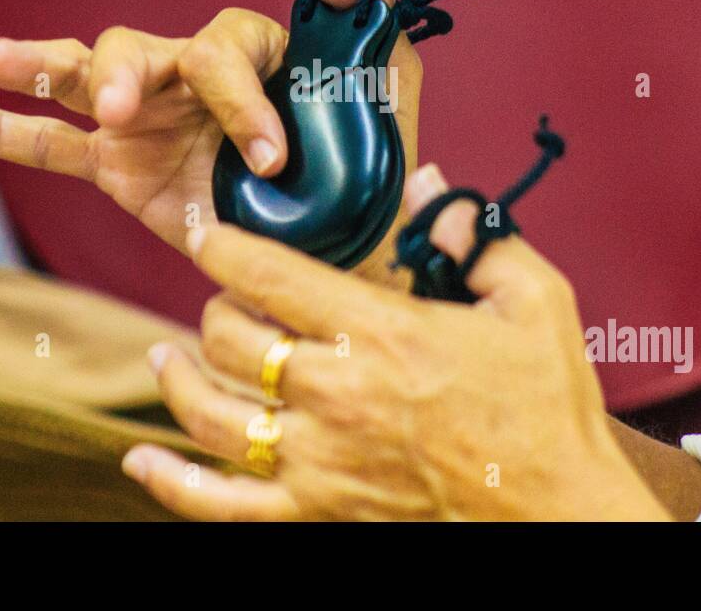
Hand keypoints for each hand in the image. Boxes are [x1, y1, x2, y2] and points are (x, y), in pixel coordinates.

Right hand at [0, 0, 422, 284]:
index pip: (223, 52)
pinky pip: (48, 144)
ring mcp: (145, 116)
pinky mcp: (116, 163)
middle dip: (122, 74)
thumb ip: (355, 6)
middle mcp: (188, 74)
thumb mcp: (378, 78)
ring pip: (79, 77)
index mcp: (248, 53)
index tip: (269, 158)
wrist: (338, 239)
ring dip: (39, 67)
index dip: (240, 99)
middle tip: (121, 109)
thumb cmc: (364, 154)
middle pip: (136, 47)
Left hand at [121, 164, 668, 520]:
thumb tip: (428, 186)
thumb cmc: (548, 408)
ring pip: (210, 412)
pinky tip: (142, 462)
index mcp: (381, 332)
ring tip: (163, 358)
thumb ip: (477, 237)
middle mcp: (335, 393)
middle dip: (216, 308)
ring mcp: (318, 460)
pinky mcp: (317, 514)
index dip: (224, 244)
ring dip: (177, 378)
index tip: (207, 232)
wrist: (558, 512)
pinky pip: (221, 505)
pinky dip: (173, 485)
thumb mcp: (536, 302)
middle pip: (229, 337)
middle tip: (227, 300)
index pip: (269, 273)